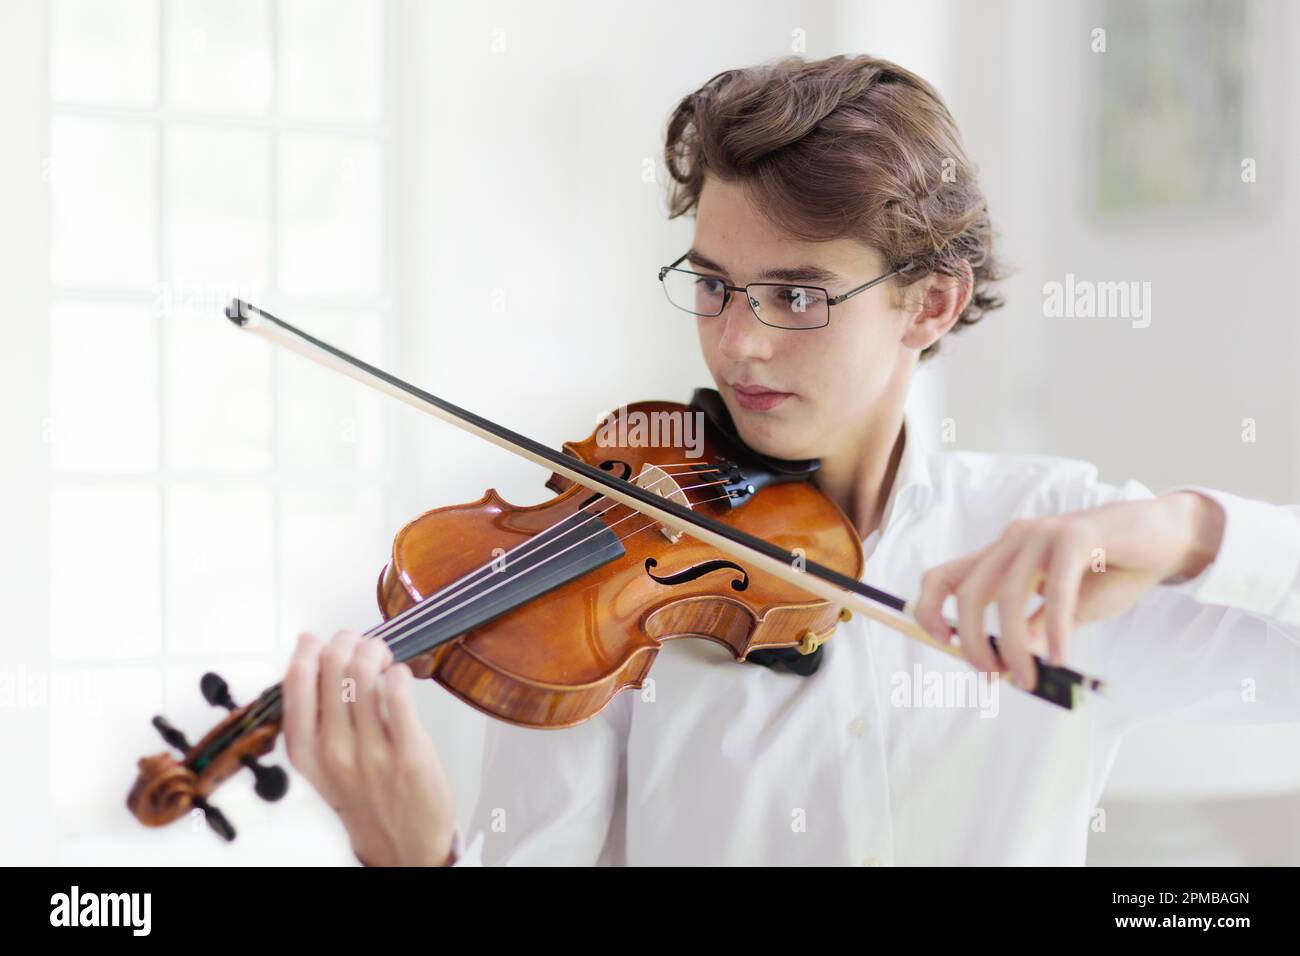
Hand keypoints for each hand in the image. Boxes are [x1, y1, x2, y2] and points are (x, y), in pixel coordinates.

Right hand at [281, 630, 456, 865]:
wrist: (403, 848)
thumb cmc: (366, 800)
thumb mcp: (323, 766)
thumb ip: (315, 716)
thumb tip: (311, 653)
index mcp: (307, 754)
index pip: (295, 683)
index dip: (308, 650)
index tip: (321, 641)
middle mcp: (334, 751)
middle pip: (332, 667)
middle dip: (348, 641)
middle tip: (361, 644)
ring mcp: (371, 753)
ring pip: (364, 674)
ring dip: (376, 651)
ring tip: (383, 657)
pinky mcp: (409, 753)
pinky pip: (399, 693)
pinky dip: (399, 672)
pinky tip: (400, 677)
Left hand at [913, 492, 1223, 689]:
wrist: (1164, 539)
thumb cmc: (1109, 574)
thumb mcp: (1063, 610)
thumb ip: (1031, 629)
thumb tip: (1004, 663)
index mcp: (1002, 555)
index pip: (943, 577)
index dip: (928, 609)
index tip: (944, 643)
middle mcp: (1013, 540)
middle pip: (967, 592)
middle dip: (972, 642)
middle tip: (994, 676)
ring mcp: (1042, 534)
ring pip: (1007, 595)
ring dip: (1012, 646)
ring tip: (1029, 678)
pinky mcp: (1077, 536)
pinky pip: (1055, 591)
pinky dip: (1054, 629)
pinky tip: (1059, 654)